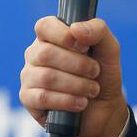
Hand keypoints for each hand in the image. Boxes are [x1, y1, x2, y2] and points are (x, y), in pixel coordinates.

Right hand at [20, 16, 127, 136]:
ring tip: (92, 90)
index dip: (64, 35)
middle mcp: (35, 55)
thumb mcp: (109, 48)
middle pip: (46, 53)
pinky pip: (42, 97)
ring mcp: (29, 77)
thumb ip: (98, 30)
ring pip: (46, 77)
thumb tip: (75, 29)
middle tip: (95, 72)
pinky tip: (81, 103)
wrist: (104, 109)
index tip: (85, 47)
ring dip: (77, 85)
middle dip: (77, 65)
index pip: (44, 26)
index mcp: (50, 37)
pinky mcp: (28, 99)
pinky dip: (67, 101)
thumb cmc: (102, 75)